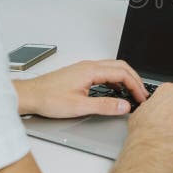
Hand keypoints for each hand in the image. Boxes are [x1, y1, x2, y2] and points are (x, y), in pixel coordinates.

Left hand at [14, 60, 148, 117]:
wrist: (30, 95)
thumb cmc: (48, 98)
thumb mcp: (79, 106)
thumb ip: (104, 106)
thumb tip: (124, 106)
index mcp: (91, 70)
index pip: (122, 73)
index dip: (135, 86)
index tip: (141, 98)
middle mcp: (89, 66)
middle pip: (121, 66)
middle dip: (135, 79)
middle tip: (142, 94)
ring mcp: (85, 68)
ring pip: (113, 68)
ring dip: (126, 78)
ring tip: (133, 92)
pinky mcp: (81, 74)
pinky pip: (105, 72)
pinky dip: (115, 79)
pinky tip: (116, 90)